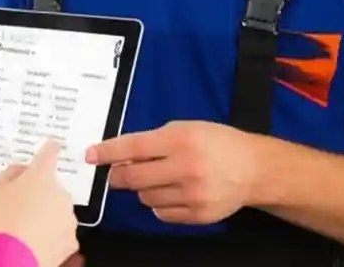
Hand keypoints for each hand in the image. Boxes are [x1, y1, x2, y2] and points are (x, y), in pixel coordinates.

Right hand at [0, 139, 78, 266]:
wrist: (10, 260)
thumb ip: (10, 174)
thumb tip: (21, 170)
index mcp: (41, 176)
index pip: (50, 152)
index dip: (50, 148)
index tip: (53, 146)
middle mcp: (60, 192)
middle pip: (52, 187)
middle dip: (39, 194)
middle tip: (18, 207)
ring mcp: (68, 217)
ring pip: (57, 210)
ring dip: (45, 216)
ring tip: (23, 230)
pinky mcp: (71, 240)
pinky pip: (60, 232)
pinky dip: (50, 237)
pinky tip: (33, 243)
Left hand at [86, 120, 262, 224]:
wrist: (254, 169)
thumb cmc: (216, 142)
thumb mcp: (186, 129)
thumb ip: (154, 141)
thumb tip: (120, 156)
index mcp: (180, 139)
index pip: (132, 148)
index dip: (107, 152)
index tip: (90, 156)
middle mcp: (185, 168)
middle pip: (133, 178)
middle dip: (117, 176)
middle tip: (114, 174)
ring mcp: (192, 195)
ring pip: (145, 198)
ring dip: (143, 189)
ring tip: (159, 178)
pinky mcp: (197, 215)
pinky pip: (161, 213)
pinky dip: (159, 203)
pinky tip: (173, 192)